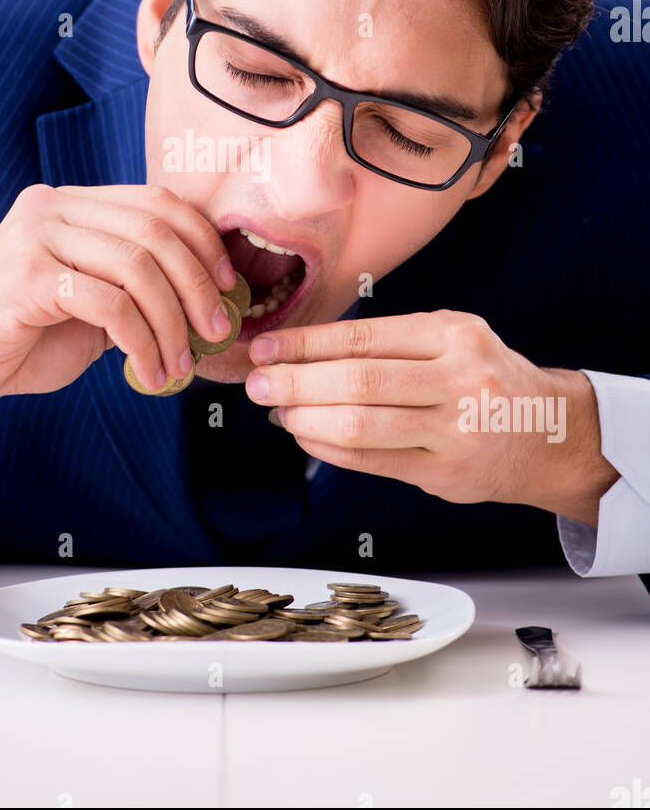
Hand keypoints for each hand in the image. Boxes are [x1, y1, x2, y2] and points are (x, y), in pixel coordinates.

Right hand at [0, 182, 234, 446]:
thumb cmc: (18, 340)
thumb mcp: (88, 303)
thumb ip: (133, 287)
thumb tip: (207, 297)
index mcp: (69, 203)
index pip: (157, 201)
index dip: (202, 241)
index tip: (228, 286)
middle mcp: (51, 207)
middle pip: (155, 230)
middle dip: (198, 285)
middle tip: (216, 331)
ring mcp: (35, 236)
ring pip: (138, 266)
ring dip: (173, 322)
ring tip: (181, 364)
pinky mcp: (26, 277)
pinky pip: (110, 303)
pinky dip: (143, 343)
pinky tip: (149, 372)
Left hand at [245, 310, 618, 525]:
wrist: (551, 435)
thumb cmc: (487, 379)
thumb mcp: (454, 339)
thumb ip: (390, 343)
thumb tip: (302, 352)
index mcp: (455, 336)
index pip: (363, 337)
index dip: (305, 344)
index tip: (266, 347)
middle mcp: (459, 380)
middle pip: (358, 381)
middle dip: (296, 382)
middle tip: (258, 382)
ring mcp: (454, 431)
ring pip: (362, 425)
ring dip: (306, 418)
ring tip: (278, 409)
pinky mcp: (444, 474)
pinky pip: (371, 460)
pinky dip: (328, 448)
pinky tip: (306, 435)